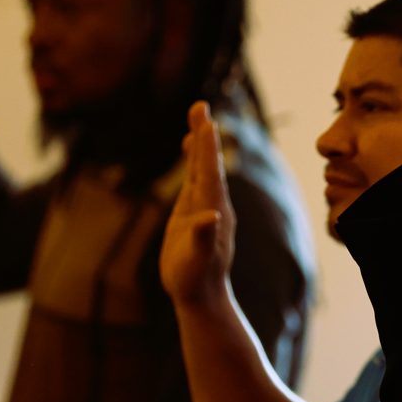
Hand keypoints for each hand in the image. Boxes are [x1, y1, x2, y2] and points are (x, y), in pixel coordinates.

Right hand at [161, 102, 237, 309]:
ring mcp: (204, 206)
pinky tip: (189, 147)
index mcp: (212, 210)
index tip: (206, 122)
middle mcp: (212, 204)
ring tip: (198, 117)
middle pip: (207, 163)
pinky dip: (192, 160)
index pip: (209, 173)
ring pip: (201, 167)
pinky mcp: (194, 211)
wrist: (201, 295)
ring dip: (199, 142)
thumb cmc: (195, 280)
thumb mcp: (196, 261)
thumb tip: (210, 218)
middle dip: (203, 135)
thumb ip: (203, 238)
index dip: (206, 148)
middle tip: (200, 106)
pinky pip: (194, 178)